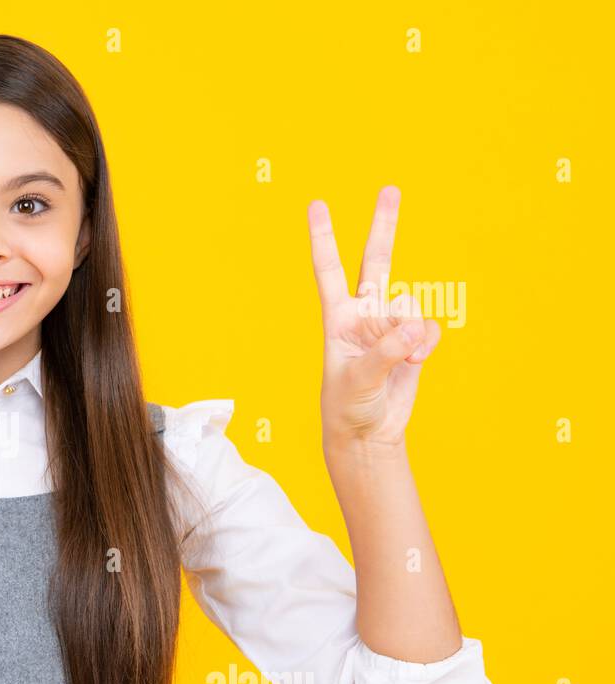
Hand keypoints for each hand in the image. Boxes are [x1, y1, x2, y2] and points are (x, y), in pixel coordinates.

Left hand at [308, 185, 440, 448]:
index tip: (317, 204)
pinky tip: (414, 363)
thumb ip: (384, 352)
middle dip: (384, 225)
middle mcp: (364, 314)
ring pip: (412, 305)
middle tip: (390, 188)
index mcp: (337, 318)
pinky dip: (425, 345)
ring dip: (412, 332)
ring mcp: (390, 326)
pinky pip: (428, 327)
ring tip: (400, 362)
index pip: (329, 270)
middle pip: (376, 261)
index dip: (323, 238)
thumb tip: (412, 327)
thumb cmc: (347, 407)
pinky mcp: (413, 341)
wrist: (367, 433)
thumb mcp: (356, 381)